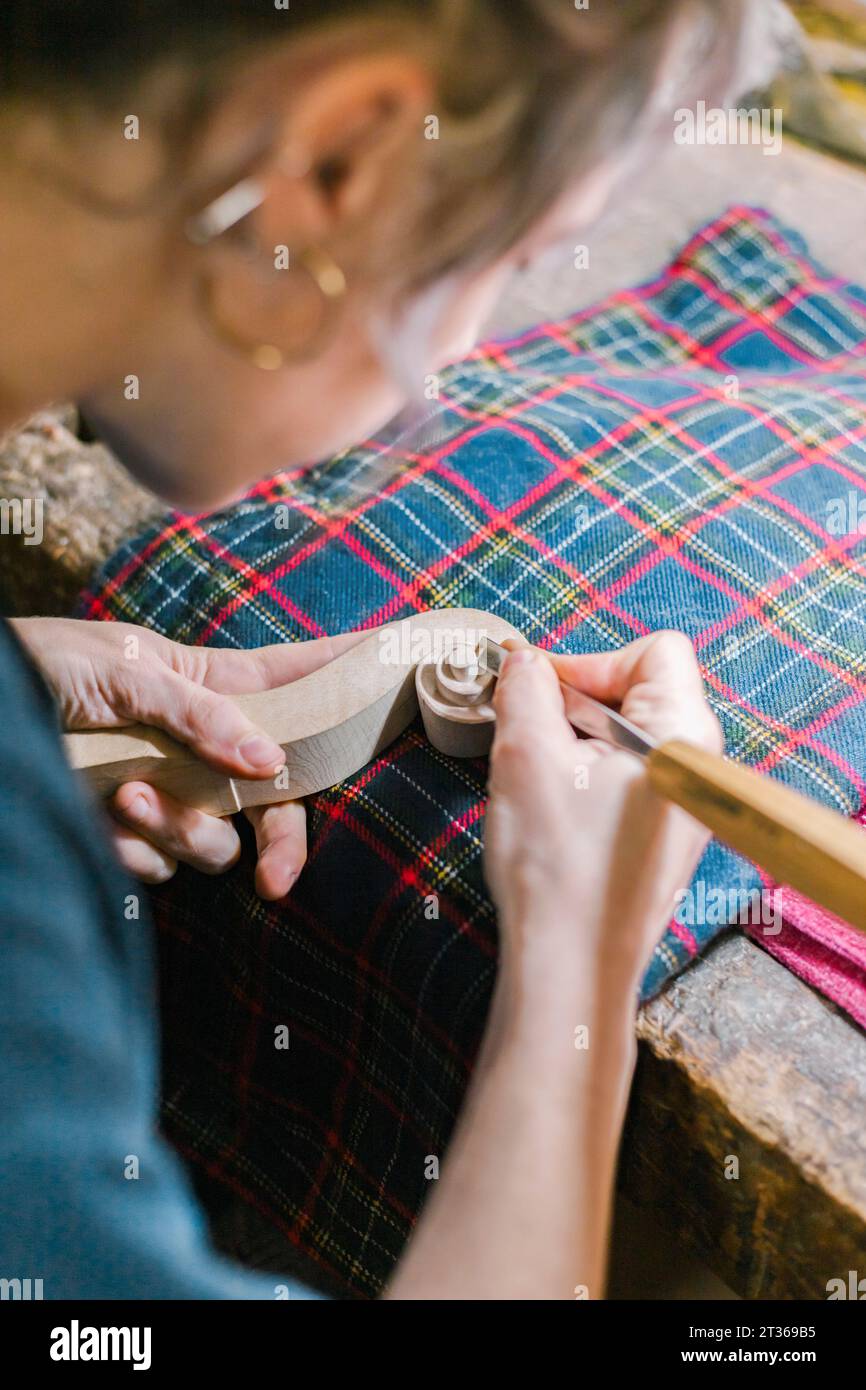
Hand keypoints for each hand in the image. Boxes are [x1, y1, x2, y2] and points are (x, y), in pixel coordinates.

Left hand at [13, 617, 363, 898]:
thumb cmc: (46, 667)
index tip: (403, 665)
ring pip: (215, 842)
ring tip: (128, 797)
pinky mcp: (127, 828)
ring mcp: (168, 788)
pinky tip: (106, 815)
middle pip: (274, 797)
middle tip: (276, 881)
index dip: (349, 674)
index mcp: (211, 687)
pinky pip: (160, 863)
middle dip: (280, 842)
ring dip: (180, 831)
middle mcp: (201, 743)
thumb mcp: (125, 672)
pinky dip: (137, 848)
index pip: (298, 680)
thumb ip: (202, 717)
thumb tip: (270, 763)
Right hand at [484, 633, 722, 991]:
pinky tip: (553, 814)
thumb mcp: (525, 754)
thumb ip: (525, 688)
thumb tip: (523, 663)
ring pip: (626, 739)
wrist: (572, 967)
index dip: (589, 661)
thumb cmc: (559, 869)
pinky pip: (625, 780)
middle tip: (529, 737)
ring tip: (538, 783)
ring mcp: (683, 805)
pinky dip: (584, 781)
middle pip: (639, 691)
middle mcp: (696, 765)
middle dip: (576, 705)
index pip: (652, 650)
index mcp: (681, 733)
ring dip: (574, 746)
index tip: (541, 692)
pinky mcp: (663, 837)